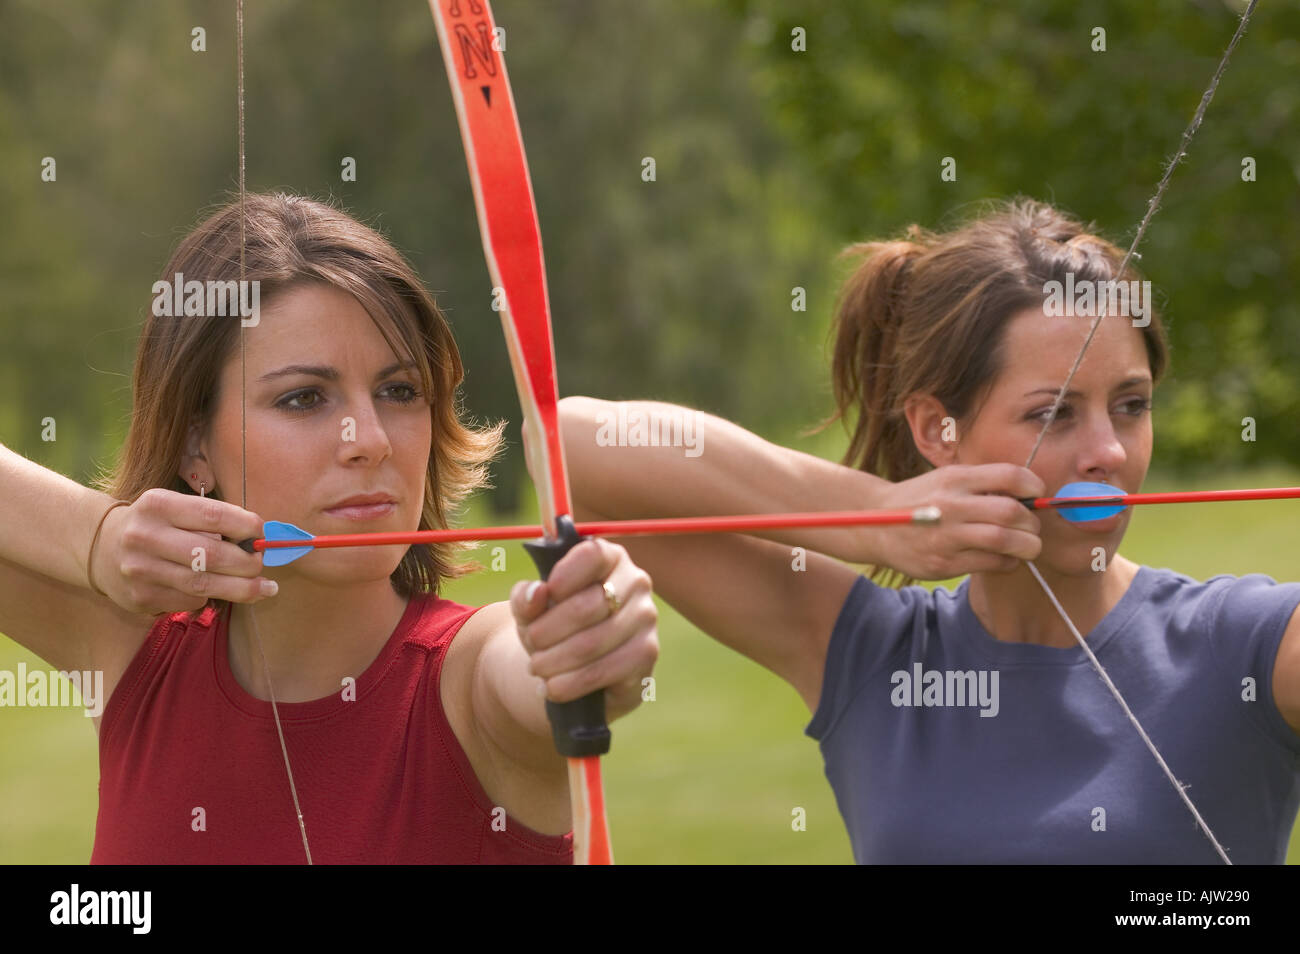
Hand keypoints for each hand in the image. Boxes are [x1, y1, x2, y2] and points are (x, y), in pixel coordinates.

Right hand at [89, 488, 277, 614]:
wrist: (100, 548)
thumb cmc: (156, 525)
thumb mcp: (175, 508)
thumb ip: (211, 519)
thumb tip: (259, 539)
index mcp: (158, 505)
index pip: (213, 514)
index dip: (245, 525)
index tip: (263, 533)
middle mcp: (144, 536)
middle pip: (211, 555)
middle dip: (247, 563)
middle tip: (262, 565)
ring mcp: (140, 570)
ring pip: (203, 585)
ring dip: (242, 589)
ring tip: (265, 588)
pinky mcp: (140, 597)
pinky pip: (189, 602)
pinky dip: (210, 598)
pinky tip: (217, 593)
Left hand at [509, 537, 657, 721]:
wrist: (574, 668)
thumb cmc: (554, 626)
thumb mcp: (530, 610)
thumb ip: (525, 598)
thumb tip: (536, 592)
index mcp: (610, 557)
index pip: (592, 555)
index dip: (563, 577)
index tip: (545, 595)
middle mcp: (635, 582)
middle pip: (588, 605)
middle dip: (547, 630)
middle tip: (531, 643)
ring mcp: (645, 618)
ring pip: (592, 643)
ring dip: (554, 660)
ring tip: (536, 667)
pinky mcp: (646, 655)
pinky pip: (602, 671)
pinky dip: (569, 683)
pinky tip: (552, 687)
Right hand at [865, 464, 1046, 578]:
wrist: (875, 526)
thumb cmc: (921, 500)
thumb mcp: (946, 479)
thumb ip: (982, 483)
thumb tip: (1029, 496)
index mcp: (955, 479)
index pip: (1009, 476)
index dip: (1033, 486)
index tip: (1037, 494)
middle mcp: (950, 505)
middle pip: (1012, 512)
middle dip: (1033, 522)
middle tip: (1032, 527)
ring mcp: (945, 536)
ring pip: (1005, 541)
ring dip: (1027, 545)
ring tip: (1027, 545)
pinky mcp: (943, 563)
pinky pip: (991, 563)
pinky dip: (1008, 561)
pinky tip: (1005, 557)